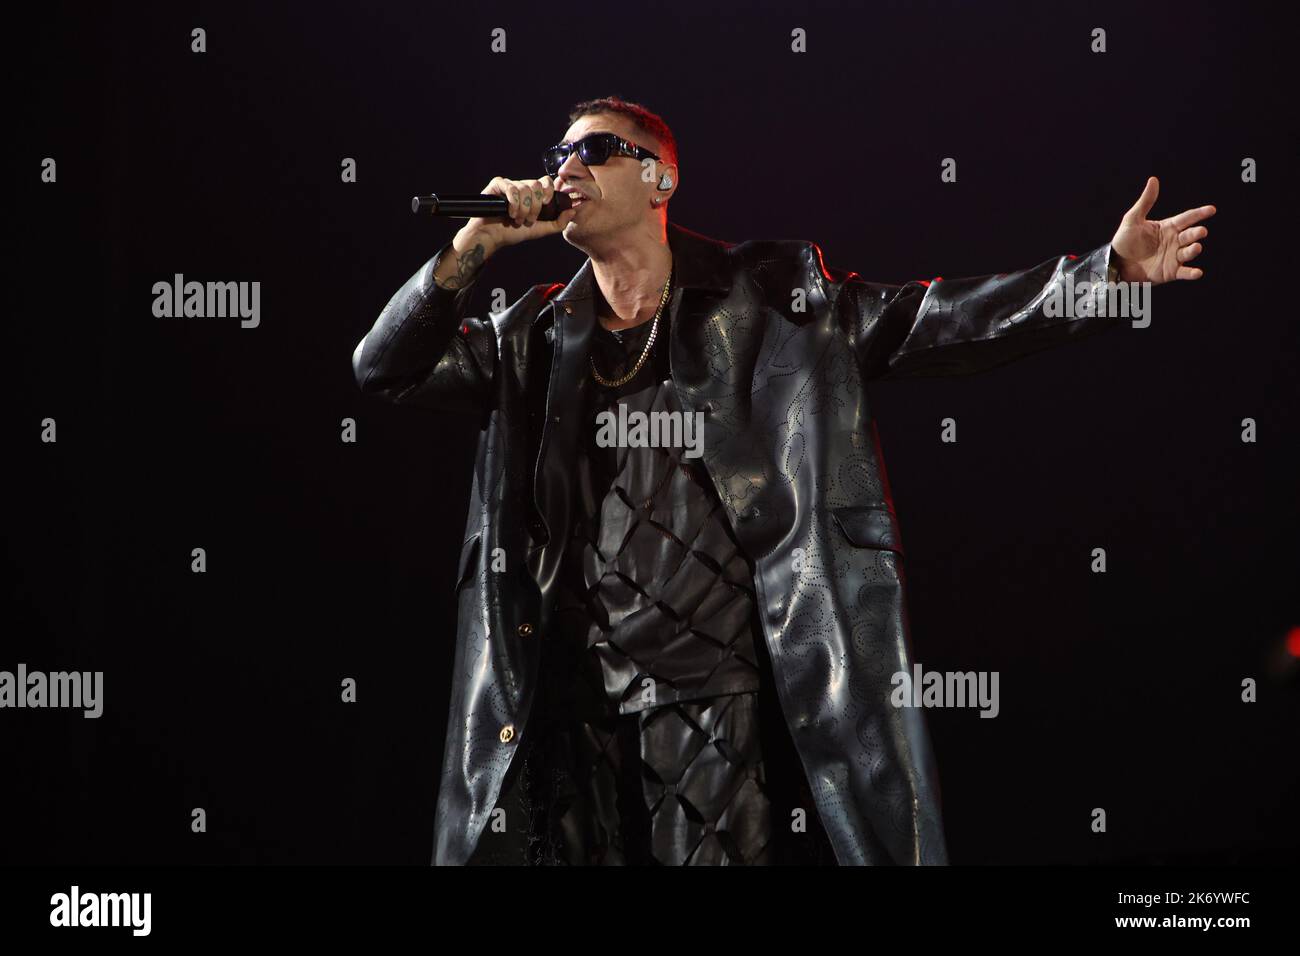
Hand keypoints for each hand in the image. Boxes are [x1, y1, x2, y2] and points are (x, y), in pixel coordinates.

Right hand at [456, 175, 576, 250]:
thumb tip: (573, 211)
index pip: (546, 181)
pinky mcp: (497, 185)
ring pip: (524, 187)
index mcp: (532, 194)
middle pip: (537, 185)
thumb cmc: (513, 233)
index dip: (549, 189)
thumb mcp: (539, 230)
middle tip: (528, 220)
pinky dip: (513, 202)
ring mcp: (509, 184)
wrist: (492, 237)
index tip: (547, 202)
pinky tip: (510, 213)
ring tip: (517, 220)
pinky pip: (510, 186)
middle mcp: (522, 187)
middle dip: (535, 206)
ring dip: (523, 208)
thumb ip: (558, 223)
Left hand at [1110, 177, 1215, 283]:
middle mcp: (1174, 241)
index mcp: (1168, 227)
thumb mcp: (1133, 219)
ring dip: (1194, 250)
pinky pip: (1184, 273)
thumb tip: (1153, 179)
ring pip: (1189, 252)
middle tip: (1201, 231)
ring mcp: (1174, 257)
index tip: (1211, 209)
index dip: (1199, 214)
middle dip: (1196, 233)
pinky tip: (1197, 272)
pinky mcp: (1170, 272)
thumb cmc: (1124, 240)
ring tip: (1196, 247)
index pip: (1187, 218)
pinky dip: (1191, 273)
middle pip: (1190, 235)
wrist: (1115, 263)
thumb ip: (1146, 201)